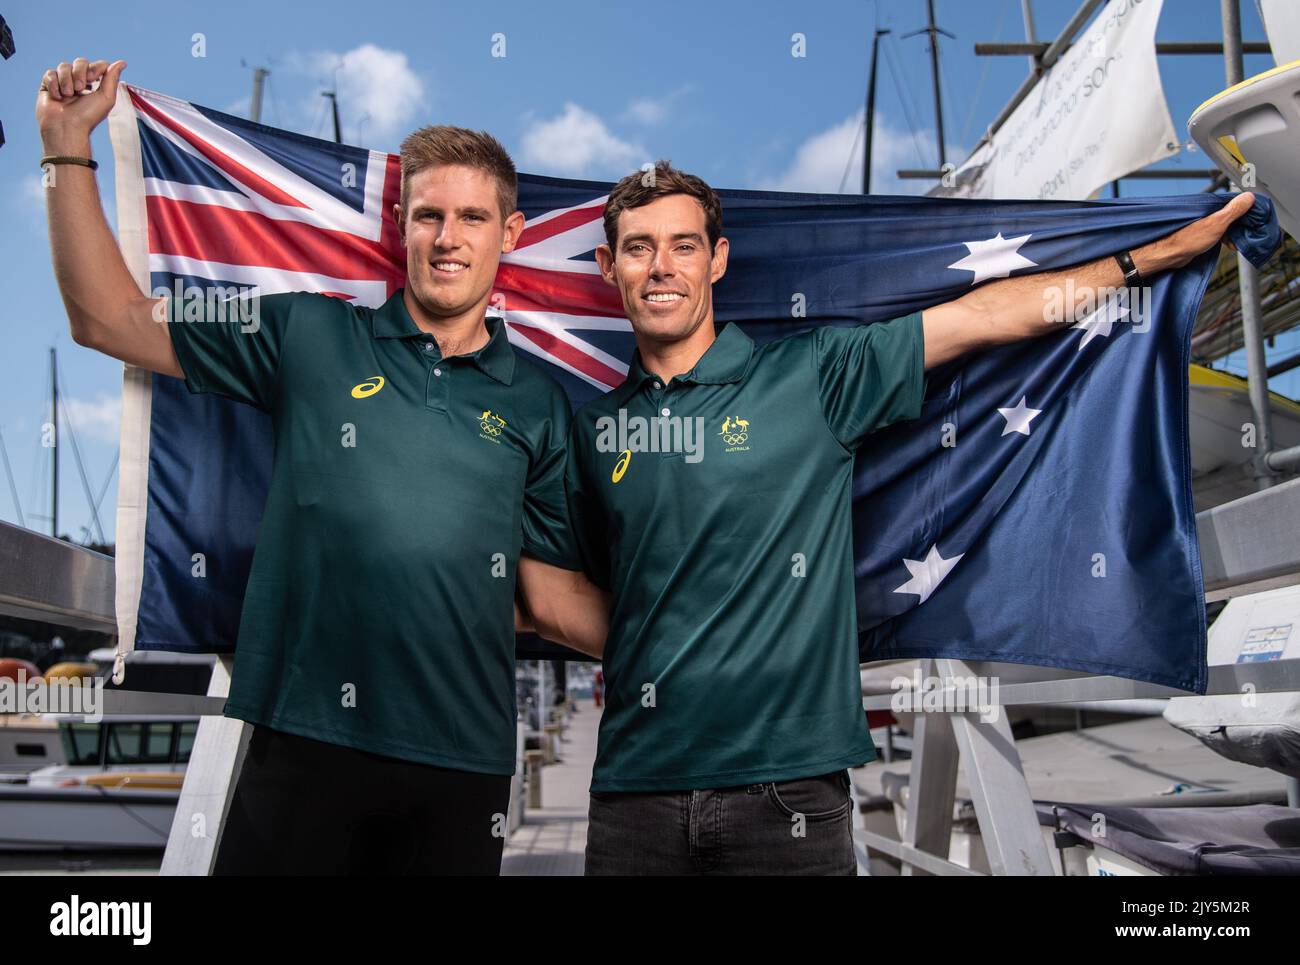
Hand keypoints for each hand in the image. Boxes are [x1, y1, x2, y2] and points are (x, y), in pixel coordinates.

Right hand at [37, 58, 126, 149]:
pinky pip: (50, 73)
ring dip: (67, 80)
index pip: (97, 64)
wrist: (65, 126)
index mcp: (95, 85)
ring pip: (64, 66)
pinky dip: (54, 84)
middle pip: (80, 61)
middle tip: (80, 89)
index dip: (94, 68)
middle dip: (80, 73)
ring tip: (68, 95)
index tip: (93, 79)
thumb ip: (112, 78)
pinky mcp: (48, 85)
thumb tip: (122, 63)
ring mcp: (63, 82)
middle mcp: (79, 82)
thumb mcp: (106, 97)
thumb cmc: (88, 116)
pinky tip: (57, 96)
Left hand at [1136, 192, 1254, 274]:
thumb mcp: (1217, 223)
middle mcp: (1209, 213)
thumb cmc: (1188, 240)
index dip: (1247, 210)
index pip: (1236, 203)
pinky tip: (1229, 245)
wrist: (1172, 255)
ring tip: (1237, 242)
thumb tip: (1248, 196)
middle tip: (1247, 234)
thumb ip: (1233, 210)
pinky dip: (1227, 238)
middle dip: (1242, 224)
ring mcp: (1206, 223)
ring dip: (1235, 233)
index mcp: (1212, 206)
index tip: (1256, 218)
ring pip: (1227, 225)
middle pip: (1233, 214)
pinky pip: (1220, 233)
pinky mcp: (1203, 234)